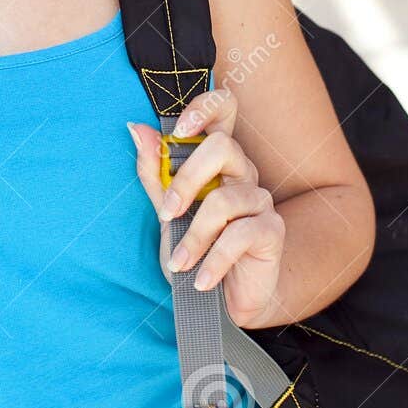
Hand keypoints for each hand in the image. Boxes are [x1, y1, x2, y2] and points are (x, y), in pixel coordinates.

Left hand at [127, 86, 285, 328]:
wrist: (222, 301)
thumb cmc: (195, 250)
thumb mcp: (167, 213)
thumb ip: (155, 172)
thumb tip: (136, 128)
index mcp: (217, 159)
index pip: (223, 108)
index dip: (205, 107)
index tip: (177, 129)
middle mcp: (242, 172)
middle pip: (222, 146)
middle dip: (186, 180)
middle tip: (166, 214)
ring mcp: (260, 199)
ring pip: (224, 199)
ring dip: (194, 237)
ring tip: (178, 264)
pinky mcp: (272, 230)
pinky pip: (240, 235)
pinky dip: (214, 260)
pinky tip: (202, 280)